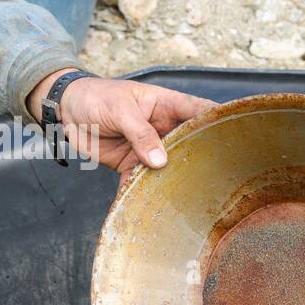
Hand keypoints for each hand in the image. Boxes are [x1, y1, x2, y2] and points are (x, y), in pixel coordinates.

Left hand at [29, 69, 218, 188]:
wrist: (66, 110)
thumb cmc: (96, 97)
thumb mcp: (120, 110)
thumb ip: (141, 133)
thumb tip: (161, 161)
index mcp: (166, 105)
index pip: (199, 111)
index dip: (218, 121)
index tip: (238, 137)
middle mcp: (163, 127)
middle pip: (189, 144)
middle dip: (201, 159)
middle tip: (217, 179)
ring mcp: (148, 147)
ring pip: (168, 166)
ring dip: (174, 180)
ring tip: (189, 198)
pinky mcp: (131, 163)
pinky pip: (142, 180)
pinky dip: (145, 192)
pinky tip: (152, 207)